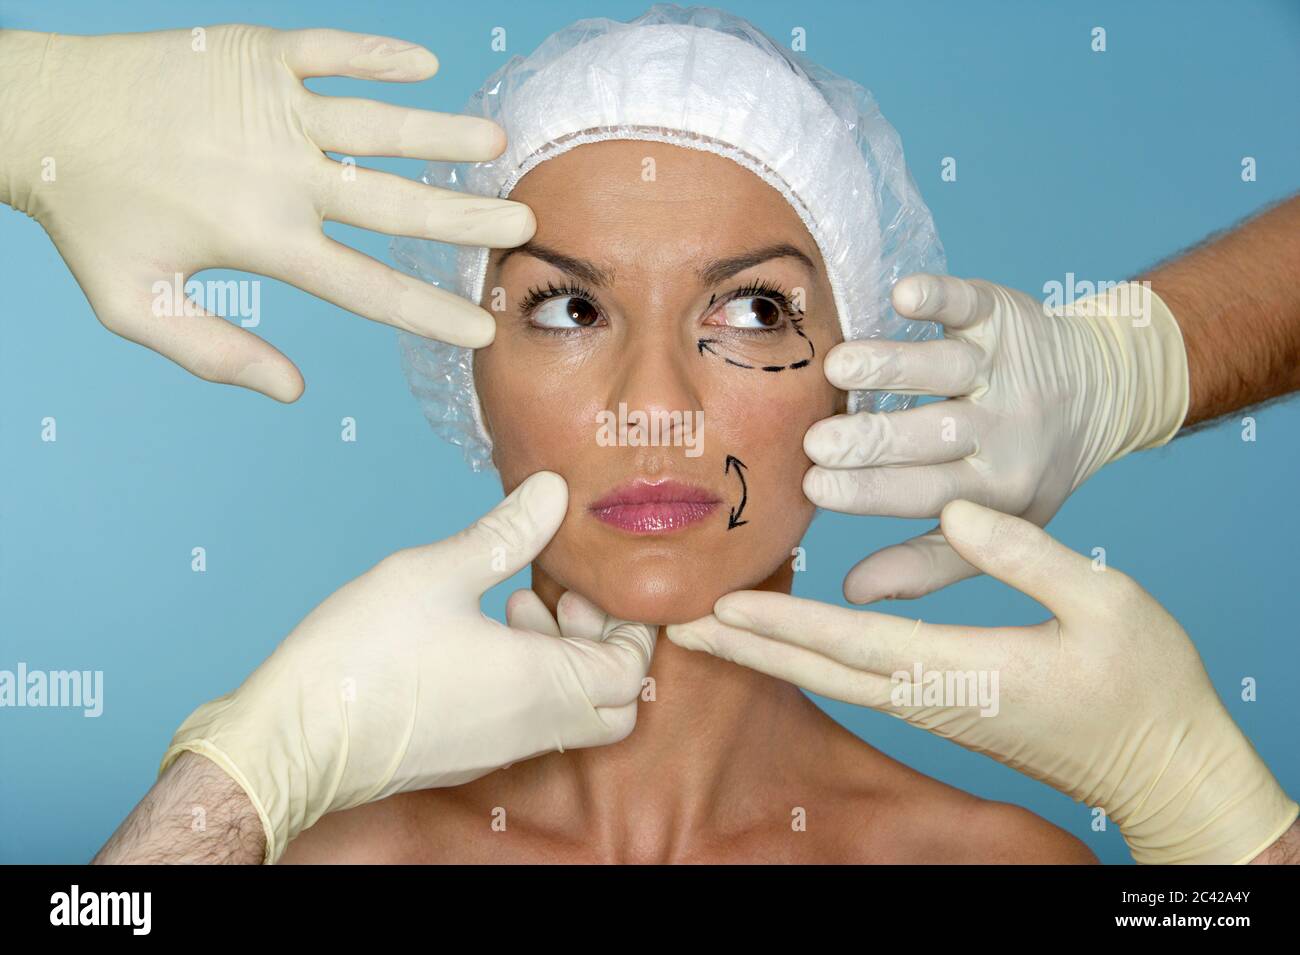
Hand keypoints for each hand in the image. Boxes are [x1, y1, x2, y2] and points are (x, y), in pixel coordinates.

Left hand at [0, 25, 533, 399]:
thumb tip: (293, 389)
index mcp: (263, 237)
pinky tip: (427, 65)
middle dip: (466, 218)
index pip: (369, 287)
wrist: (41, 113)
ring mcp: (274, 107)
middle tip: (522, 225)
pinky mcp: (256, 54)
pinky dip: (381, 56)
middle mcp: (283, 172)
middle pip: (397, 203)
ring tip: (498, 143)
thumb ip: (215, 353)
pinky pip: (333, 51)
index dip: (431, 311)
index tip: (481, 325)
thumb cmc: (91, 216)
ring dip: (444, 134)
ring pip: (381, 125)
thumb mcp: (136, 306)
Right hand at [159, 471, 654, 863]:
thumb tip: (556, 491)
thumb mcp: (436, 572)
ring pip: (569, 716)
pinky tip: (474, 636)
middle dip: (603, 646)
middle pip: (614, 704)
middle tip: (557, 597)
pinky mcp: (465, 757)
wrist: (289, 743)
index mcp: (542, 686)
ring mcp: (498, 750)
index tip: (580, 583)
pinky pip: (527, 725)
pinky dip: (526, 681)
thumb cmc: (360, 658)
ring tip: (510, 604)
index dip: (624, 623)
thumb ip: (506, 532)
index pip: (631, 670)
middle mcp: (531, 729)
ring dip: (560, 659)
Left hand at [668, 500, 1296, 863]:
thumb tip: (959, 508)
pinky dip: (807, 655)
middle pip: (817, 670)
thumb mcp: (1103, 602)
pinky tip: (786, 637)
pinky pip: (856, 679)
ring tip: (711, 628)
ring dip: (767, 652)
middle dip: (745, 647)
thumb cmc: (1144, 683)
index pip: (851, 642)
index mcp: (963, 671)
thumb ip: (1027, 554)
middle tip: (676, 625)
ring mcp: (933, 708)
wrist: (1165, 763)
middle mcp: (932, 696)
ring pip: (830, 678)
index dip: (782, 620)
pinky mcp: (943, 707)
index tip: (720, 602)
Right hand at [802, 274, 1188, 601]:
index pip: (926, 493)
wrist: (1100, 390)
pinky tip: (903, 296)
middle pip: (932, 433)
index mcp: (995, 488)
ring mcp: (1001, 366)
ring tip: (839, 369)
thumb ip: (925, 563)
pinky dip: (940, 296)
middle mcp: (1001, 428)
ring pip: (945, 368)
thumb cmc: (1023, 468)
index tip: (815, 487)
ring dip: (893, 367)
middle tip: (817, 441)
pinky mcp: (1000, 315)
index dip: (871, 491)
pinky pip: (968, 303)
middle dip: (871, 439)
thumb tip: (851, 594)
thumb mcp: (993, 527)